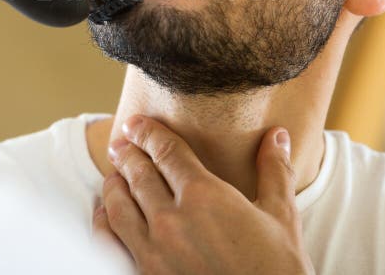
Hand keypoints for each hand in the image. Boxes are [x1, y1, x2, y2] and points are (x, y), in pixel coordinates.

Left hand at [93, 116, 313, 274]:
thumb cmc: (277, 269)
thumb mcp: (281, 217)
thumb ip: (275, 171)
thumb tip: (278, 135)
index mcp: (204, 197)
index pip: (165, 151)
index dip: (147, 133)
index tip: (136, 124)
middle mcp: (172, 221)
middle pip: (138, 174)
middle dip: (127, 154)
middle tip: (121, 143)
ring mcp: (154, 252)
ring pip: (118, 206)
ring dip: (113, 185)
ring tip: (114, 175)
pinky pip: (110, 244)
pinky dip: (104, 224)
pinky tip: (106, 215)